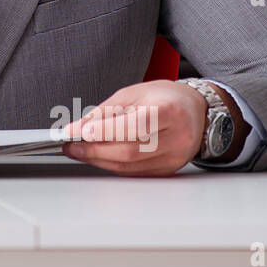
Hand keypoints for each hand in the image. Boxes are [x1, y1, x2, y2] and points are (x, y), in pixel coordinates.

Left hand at [59, 80, 206, 176]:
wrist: (194, 111)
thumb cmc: (164, 98)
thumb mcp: (133, 94)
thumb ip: (105, 112)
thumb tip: (78, 128)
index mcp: (170, 112)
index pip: (135, 125)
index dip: (106, 131)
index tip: (81, 131)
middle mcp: (177, 138)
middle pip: (130, 150)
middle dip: (95, 149)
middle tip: (72, 145)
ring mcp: (174, 158)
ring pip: (130, 165)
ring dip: (99, 160)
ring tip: (79, 150)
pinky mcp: (167, 170)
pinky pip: (134, 172)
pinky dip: (112, 165)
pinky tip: (98, 156)